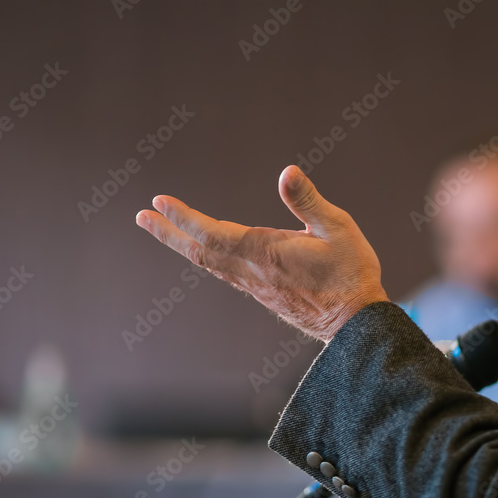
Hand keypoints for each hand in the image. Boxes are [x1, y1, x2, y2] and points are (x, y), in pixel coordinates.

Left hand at [136, 165, 388, 341]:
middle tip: (142, 217)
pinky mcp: (264, 294)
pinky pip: (224, 273)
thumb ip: (309, 201)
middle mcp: (252, 272)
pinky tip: (205, 252)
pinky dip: (205, 257)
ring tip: (163, 228)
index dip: (184, 218)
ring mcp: (256, 286)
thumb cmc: (351, 274)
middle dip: (169, 233)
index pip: (212, 233)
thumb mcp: (338, 229)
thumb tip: (288, 172)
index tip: (159, 202)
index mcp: (265, 253)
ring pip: (209, 264)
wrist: (355, 325)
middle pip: (200, 252)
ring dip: (183, 245)